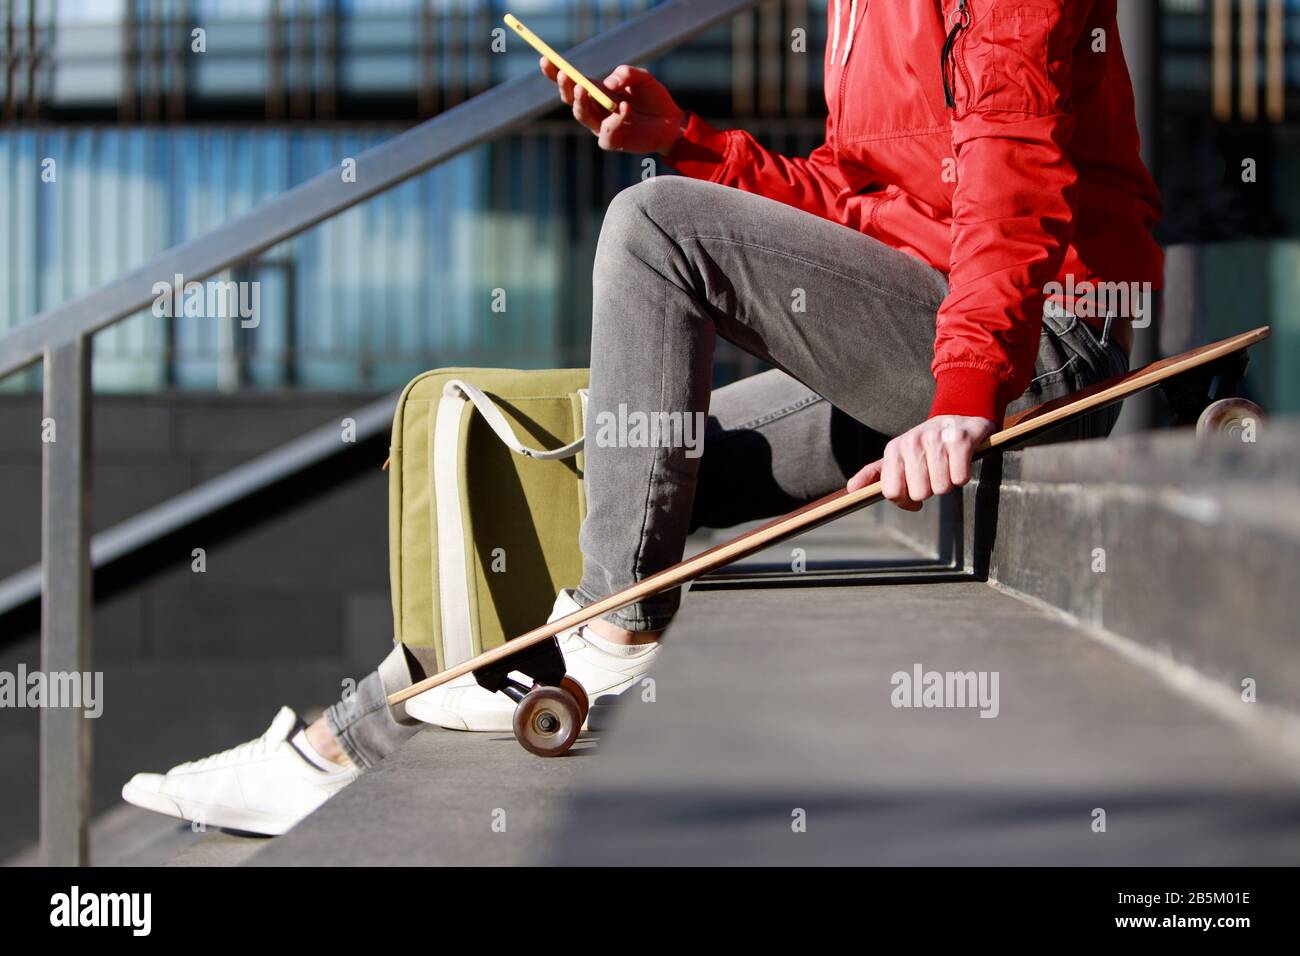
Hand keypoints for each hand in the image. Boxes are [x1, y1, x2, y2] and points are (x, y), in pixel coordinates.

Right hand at [540, 59, 685, 153]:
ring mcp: (602, 126)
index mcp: (597, 91)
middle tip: (565, 76)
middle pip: (571, 99)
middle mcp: (595, 109)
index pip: (571, 81)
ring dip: (581, 102)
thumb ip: (626, 73)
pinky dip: (614, 121)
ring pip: (582, 116)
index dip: (555, 72)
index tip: (545, 60)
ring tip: (584, 89)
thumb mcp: (642, 78)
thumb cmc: (653, 98)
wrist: (671, 122)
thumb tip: (609, 83)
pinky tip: (624, 109)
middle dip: (565, 87)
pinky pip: (606, 133)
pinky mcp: (613, 141)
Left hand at [846, 416, 995, 510]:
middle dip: (929, 490)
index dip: (905, 501)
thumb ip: (874, 473)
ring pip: (941, 488)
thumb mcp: (897, 454)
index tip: (914, 495)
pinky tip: (958, 462)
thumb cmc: (925, 443)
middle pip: (919, 493)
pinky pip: (960, 478)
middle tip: (933, 473)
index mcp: (894, 449)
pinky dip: (961, 476)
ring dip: (947, 482)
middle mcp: (912, 442)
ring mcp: (936, 439)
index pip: (892, 492)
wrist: (957, 415)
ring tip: (945, 465)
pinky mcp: (960, 440)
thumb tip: (852, 489)